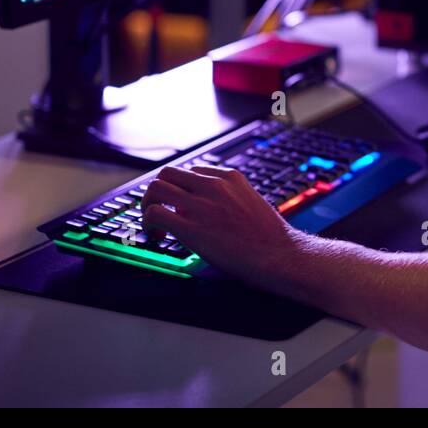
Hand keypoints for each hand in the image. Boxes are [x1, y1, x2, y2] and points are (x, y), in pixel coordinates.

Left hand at [140, 165, 299, 285]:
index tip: (180, 206)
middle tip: (159, 210)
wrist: (279, 255)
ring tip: (154, 224)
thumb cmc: (269, 236)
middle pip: (168, 173)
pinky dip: (148, 223)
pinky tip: (156, 236)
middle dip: (158, 191)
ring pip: (156, 188)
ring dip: (148, 205)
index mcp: (229, 178)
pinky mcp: (191, 228)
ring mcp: (201, 205)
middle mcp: (213, 185)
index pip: (191, 171)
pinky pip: (156, 214)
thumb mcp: (250, 202)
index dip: (182, 189)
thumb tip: (204, 207)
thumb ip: (227, 198)